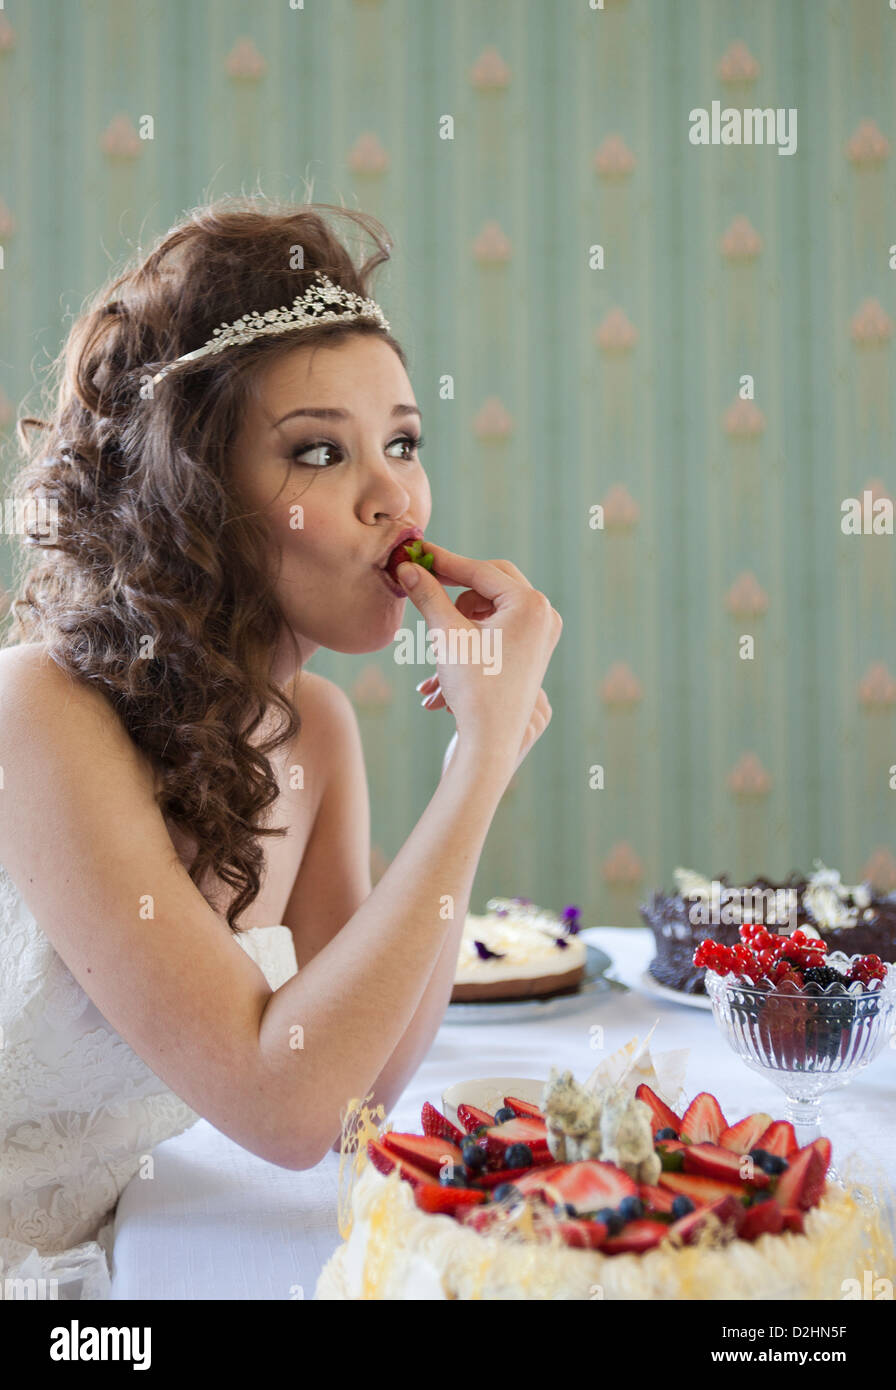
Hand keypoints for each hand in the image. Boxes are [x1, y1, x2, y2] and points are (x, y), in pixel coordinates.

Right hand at [396, 542, 561, 762]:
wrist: (490, 739)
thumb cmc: (473, 687)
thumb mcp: (446, 635)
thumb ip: (428, 595)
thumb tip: (407, 567)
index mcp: (530, 604)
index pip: (480, 570)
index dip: (444, 561)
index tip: (417, 553)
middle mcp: (544, 613)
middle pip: (491, 580)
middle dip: (455, 586)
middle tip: (424, 580)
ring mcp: (543, 632)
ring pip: (492, 604)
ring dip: (460, 616)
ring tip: (440, 646)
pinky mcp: (534, 649)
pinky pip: (500, 624)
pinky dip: (473, 633)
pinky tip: (452, 657)